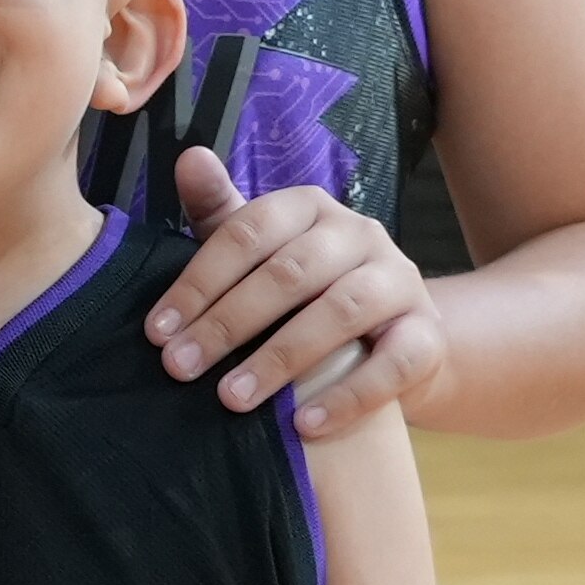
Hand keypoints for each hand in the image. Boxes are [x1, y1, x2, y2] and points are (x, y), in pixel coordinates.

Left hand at [152, 149, 444, 432]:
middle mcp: (359, 234)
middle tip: (180, 368)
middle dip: (228, 322)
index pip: (247, 232)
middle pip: (289, 272)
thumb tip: (188, 158)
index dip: (198, 282)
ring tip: (232, 398)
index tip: (157, 332)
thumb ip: (222, 214)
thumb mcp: (262, 252)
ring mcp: (399, 281)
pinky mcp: (427, 335)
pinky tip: (303, 426)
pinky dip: (348, 396)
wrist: (393, 340)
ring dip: (280, 358)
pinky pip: (393, 364)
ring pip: (340, 312)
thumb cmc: (307, 292)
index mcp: (309, 207)